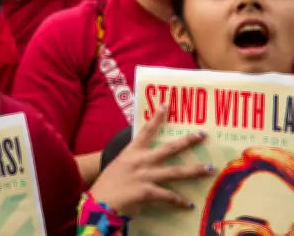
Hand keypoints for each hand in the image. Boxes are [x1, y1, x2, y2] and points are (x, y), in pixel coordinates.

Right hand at [89, 107, 211, 216]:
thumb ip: (134, 159)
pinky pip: (169, 196)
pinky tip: (189, 204)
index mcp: (132, 151)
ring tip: (210, 169)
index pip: (146, 131)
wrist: (100, 202)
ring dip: (195, 170)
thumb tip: (148, 157)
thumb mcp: (120, 164)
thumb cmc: (109, 183)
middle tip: (202, 135)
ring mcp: (145, 175)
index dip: (157, 118)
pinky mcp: (148, 192)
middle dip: (187, 141)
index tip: (167, 105)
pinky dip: (180, 201)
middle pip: (169, 148)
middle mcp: (140, 160)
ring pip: (176, 171)